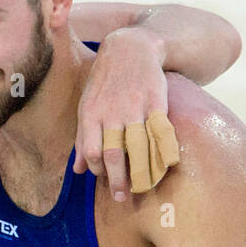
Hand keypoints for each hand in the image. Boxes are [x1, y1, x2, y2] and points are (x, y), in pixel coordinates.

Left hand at [73, 27, 179, 197]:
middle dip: (118, 179)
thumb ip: (82, 138)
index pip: (91, 151)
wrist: (130, 49)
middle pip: (114, 153)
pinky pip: (161, 131)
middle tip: (122, 198)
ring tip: (144, 187)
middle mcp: (112, 112)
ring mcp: (135, 107)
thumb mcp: (86, 107)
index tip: (106, 181)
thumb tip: (78, 171)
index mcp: (91, 114)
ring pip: (138, 147)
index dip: (98, 170)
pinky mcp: (157, 101)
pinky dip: (165, 150)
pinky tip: (167, 165)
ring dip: (141, 171)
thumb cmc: (105, 83)